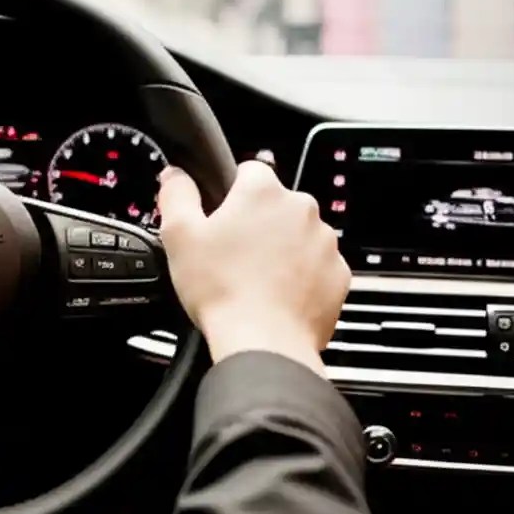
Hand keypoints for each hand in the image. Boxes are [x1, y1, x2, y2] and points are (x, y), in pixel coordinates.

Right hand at [157, 162, 349, 375]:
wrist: (264, 342)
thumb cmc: (222, 290)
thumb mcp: (179, 236)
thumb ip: (176, 194)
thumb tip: (175, 175)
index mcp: (263, 191)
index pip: (248, 170)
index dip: (229, 194)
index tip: (219, 219)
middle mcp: (301, 209)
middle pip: (274, 205)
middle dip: (256, 224)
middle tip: (231, 256)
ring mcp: (324, 243)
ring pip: (297, 236)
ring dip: (280, 250)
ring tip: (253, 280)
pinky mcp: (338, 275)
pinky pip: (316, 267)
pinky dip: (300, 277)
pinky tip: (276, 296)